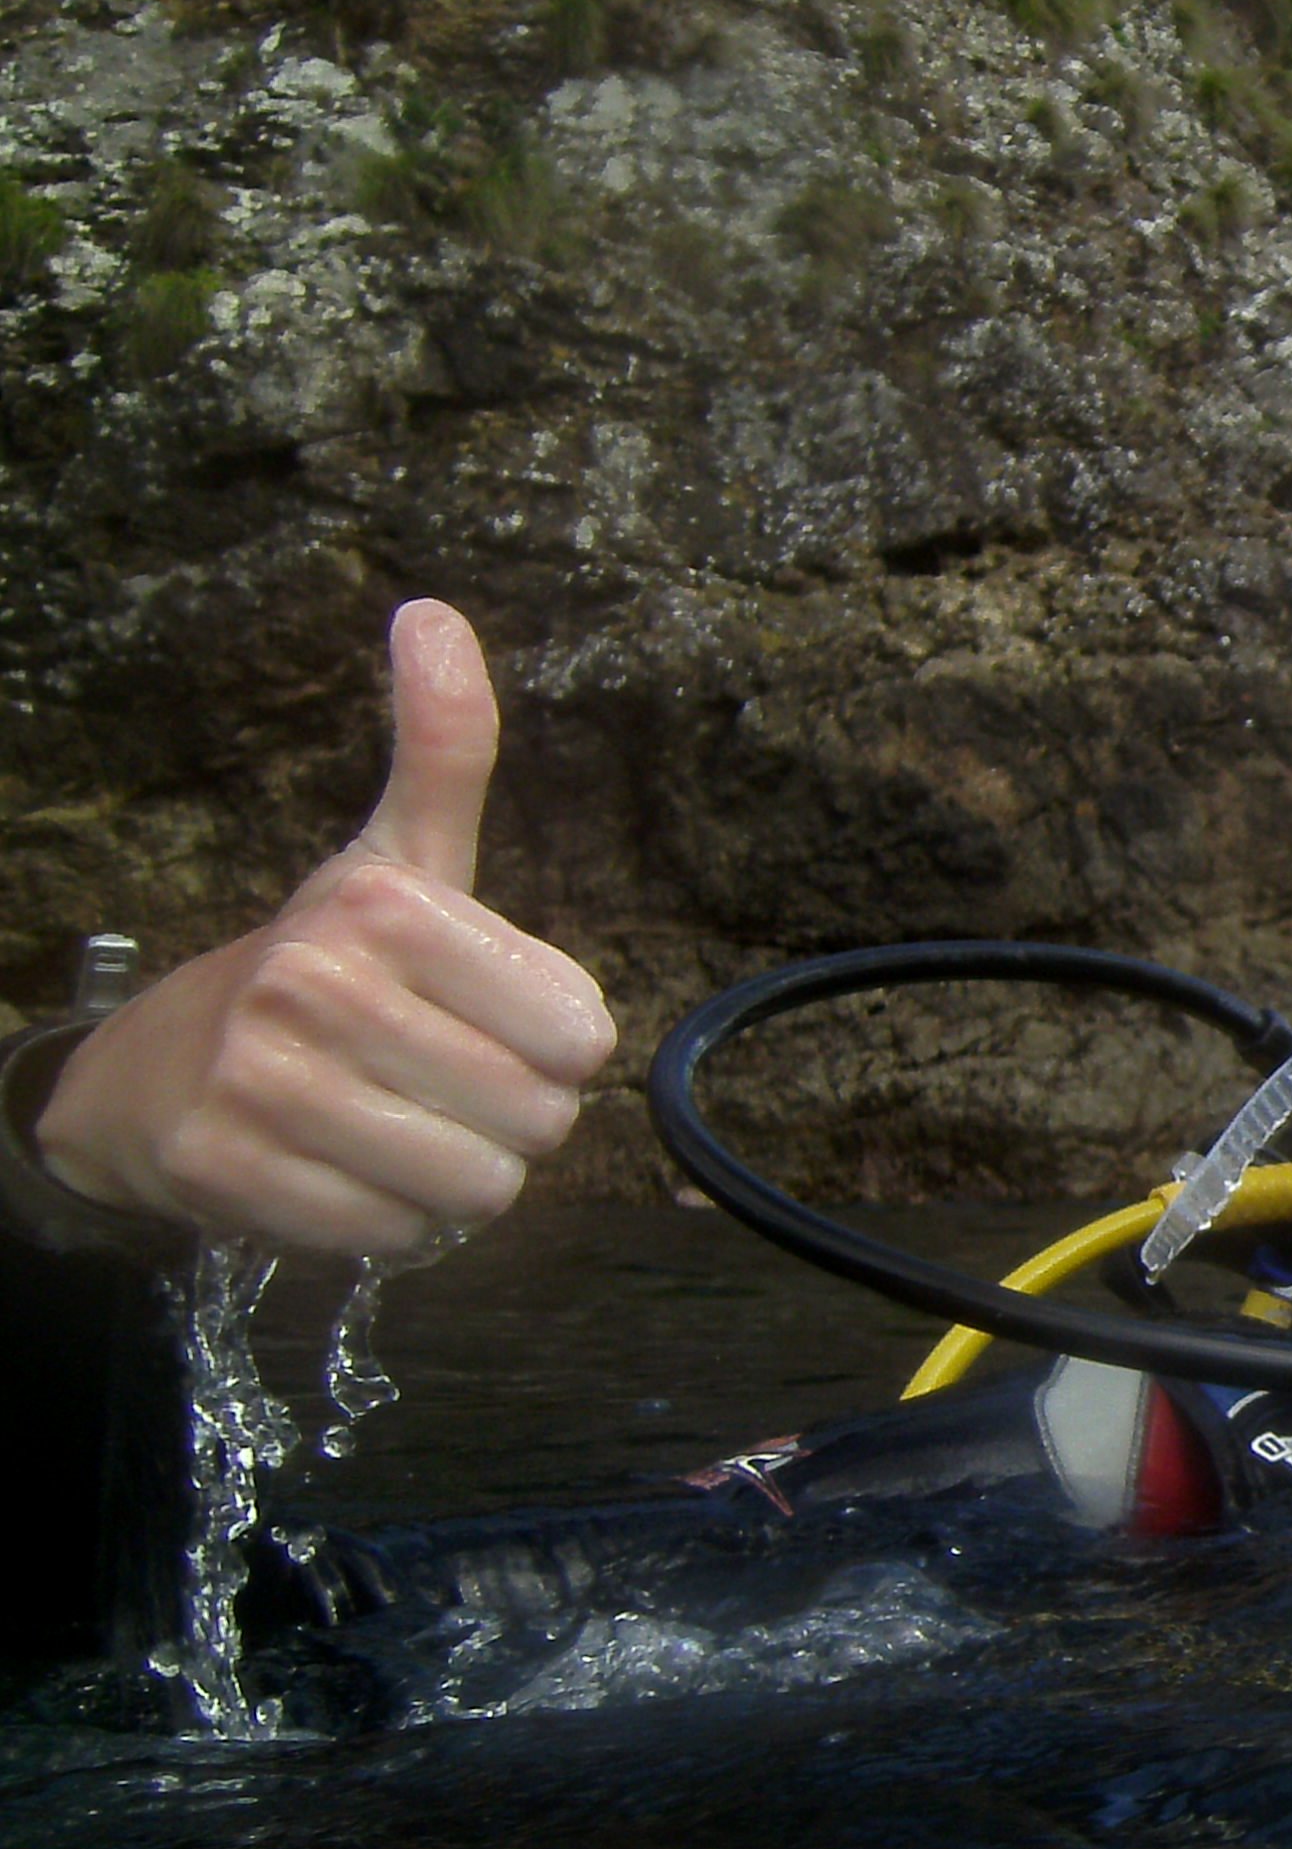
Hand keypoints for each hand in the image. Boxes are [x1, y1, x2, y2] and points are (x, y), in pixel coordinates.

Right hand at [36, 602, 616, 1255]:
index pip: (583, 1037)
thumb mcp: (397, 854)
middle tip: (431, 1084)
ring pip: (476, 1190)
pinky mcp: (228, 1174)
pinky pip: (397, 1236)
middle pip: (538, 1121)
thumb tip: (433, 612)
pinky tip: (333, 1168)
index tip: (481, 1021)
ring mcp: (263, 1083)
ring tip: (388, 1126)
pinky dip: (384, 1222)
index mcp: (386, 904)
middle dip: (507, 1120)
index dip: (551, 1049)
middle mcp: (317, 984)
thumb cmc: (319, 966)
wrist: (150, 1072)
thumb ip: (444, 746)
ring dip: (452, 1177)